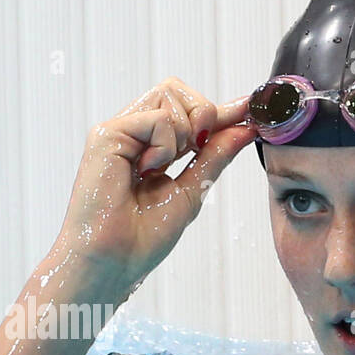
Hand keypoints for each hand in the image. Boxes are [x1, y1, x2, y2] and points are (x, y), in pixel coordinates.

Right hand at [56, 77, 256, 288]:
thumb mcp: (191, 191)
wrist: (113, 263)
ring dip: (183, 132)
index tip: (248, 109)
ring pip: (169, 94)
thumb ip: (214, 156)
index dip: (218, 110)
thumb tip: (244, 128)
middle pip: (176, 90)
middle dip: (202, 114)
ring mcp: (118, 132)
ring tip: (161, 168)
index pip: (185, 111)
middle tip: (196, 150)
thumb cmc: (141, 240)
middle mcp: (131, 135)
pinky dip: (165, 145)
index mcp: (147, 148)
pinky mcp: (106, 135)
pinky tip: (147, 170)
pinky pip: (158, 118)